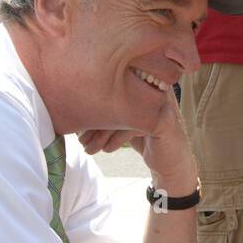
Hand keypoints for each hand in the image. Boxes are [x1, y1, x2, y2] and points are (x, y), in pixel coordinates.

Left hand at [78, 81, 197, 193]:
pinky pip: (133, 126)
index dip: (90, 108)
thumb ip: (106, 110)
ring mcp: (161, 102)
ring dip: (101, 133)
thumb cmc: (143, 138)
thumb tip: (71, 108)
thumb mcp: (122, 120)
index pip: (109, 87)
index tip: (77, 129)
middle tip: (81, 141)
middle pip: (114, 99)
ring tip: (88, 149)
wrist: (171, 162)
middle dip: (94, 123)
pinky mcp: (164, 121)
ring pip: (121, 113)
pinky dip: (116, 138)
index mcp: (142, 80)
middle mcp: (153, 86)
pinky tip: (108, 149)